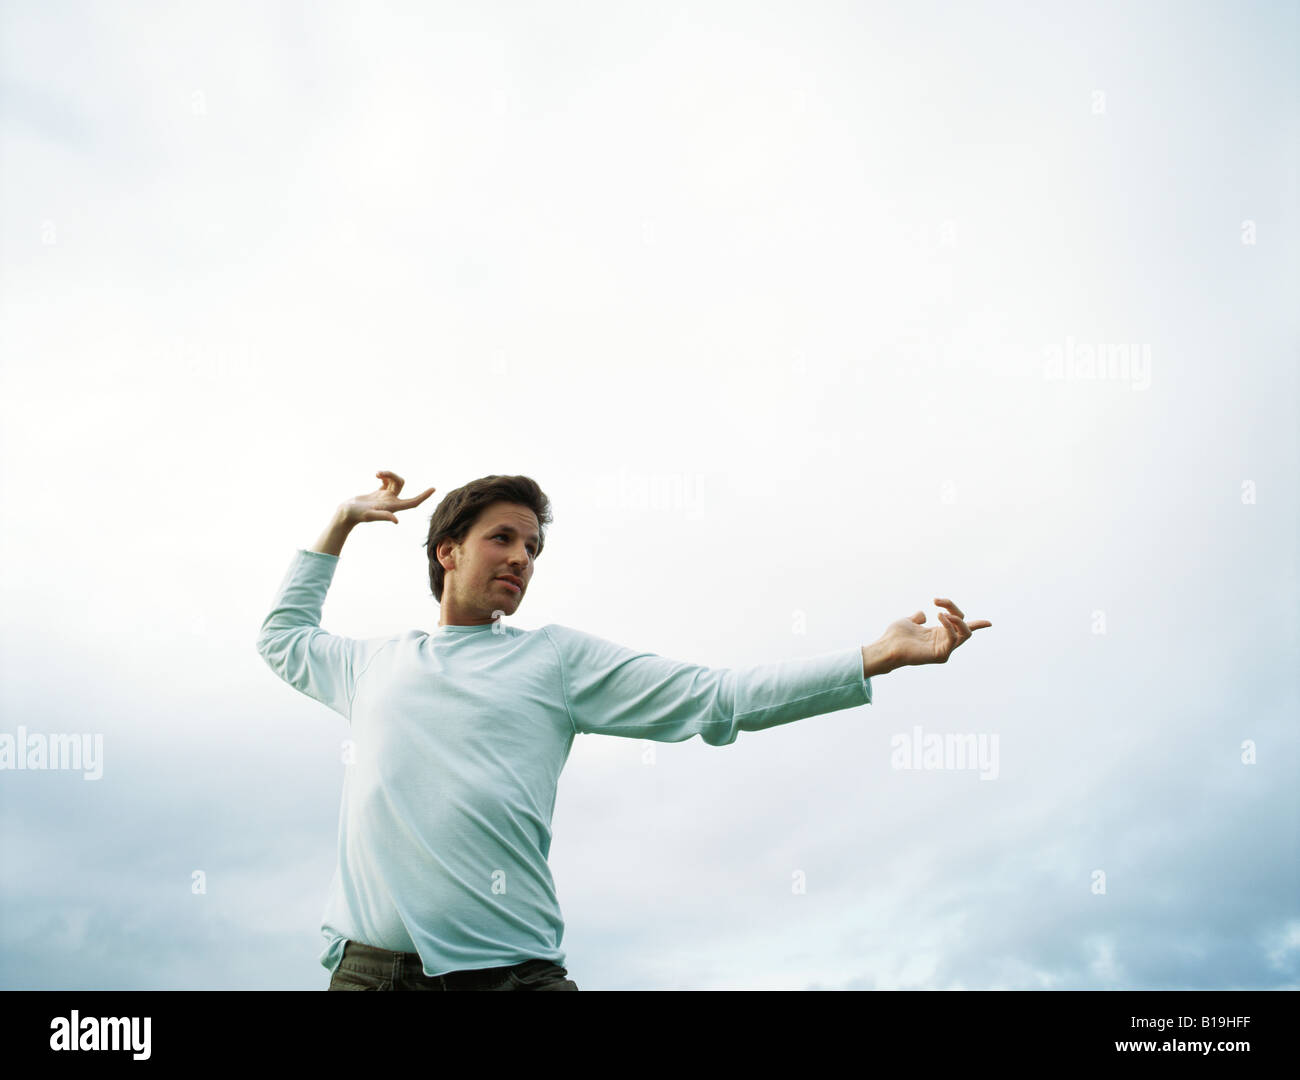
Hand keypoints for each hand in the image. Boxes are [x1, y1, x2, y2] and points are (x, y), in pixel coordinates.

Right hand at [340, 470, 436, 524]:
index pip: (413, 502)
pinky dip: (384, 475)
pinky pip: (387, 480)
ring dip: (387, 474)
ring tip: (376, 474)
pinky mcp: (379, 493)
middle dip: (392, 476)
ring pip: (394, 481)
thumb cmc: (357, 515)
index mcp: (393, 507)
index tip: (434, 489)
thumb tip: (396, 520)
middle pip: (401, 484)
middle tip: (379, 474)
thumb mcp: (370, 515)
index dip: (424, 496)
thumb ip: (383, 516)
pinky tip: (377, 476)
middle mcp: (391, 502)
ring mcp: (385, 497)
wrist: (346, 513)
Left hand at [877, 598, 991, 669]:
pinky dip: (950, 625)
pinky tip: (939, 617)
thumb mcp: (909, 621)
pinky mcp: (941, 655)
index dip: (976, 625)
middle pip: (963, 623)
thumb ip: (918, 617)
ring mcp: (944, 649)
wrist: (886, 646)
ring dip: (956, 618)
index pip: (962, 628)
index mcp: (939, 634)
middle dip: (954, 608)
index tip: (989, 623)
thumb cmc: (895, 636)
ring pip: (965, 632)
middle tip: (937, 600)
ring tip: (940, 612)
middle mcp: (944, 642)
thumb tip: (923, 614)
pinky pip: (954, 638)